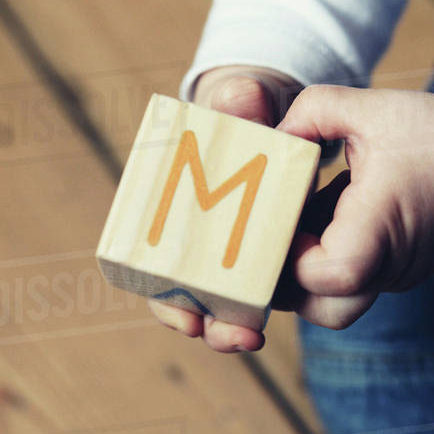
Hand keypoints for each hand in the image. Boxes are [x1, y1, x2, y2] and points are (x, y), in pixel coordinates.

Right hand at [148, 65, 299, 351]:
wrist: (266, 122)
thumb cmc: (239, 117)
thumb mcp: (238, 108)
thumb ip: (240, 103)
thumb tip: (244, 97)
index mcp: (175, 213)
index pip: (157, 269)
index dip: (167, 299)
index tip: (185, 314)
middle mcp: (197, 244)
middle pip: (191, 300)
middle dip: (208, 324)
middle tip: (231, 335)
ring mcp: (232, 256)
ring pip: (226, 306)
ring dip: (234, 327)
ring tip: (250, 336)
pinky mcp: (266, 260)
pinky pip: (262, 293)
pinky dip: (263, 308)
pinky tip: (276, 320)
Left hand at [275, 86, 433, 329]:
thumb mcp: (370, 108)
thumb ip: (310, 111)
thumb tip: (273, 136)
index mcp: (378, 232)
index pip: (321, 275)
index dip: (290, 252)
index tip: (281, 211)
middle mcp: (386, 268)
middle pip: (320, 309)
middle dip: (287, 277)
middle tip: (273, 230)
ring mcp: (392, 276)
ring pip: (332, 300)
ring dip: (305, 267)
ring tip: (297, 216)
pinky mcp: (395, 271)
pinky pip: (350, 279)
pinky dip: (327, 255)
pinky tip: (320, 210)